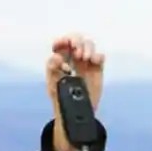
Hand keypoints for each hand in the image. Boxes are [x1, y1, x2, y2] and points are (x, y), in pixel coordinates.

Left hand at [45, 33, 104, 150]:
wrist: (75, 111)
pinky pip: (99, 56)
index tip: (64, 44)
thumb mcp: (53, 85)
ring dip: (87, 47)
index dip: (62, 40)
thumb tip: (57, 57)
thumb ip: (52, 70)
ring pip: (88, 45)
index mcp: (60, 59)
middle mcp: (73, 58)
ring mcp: (86, 62)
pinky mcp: (96, 68)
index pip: (60, 43)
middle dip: (77, 41)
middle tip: (77, 52)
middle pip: (76, 39)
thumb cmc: (61, 97)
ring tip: (85, 58)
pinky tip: (94, 62)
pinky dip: (98, 56)